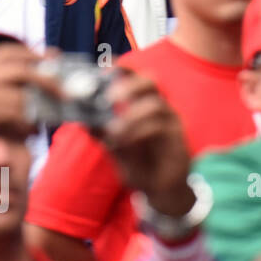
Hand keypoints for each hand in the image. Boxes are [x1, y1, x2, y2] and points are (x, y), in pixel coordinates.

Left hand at [100, 73, 193, 217]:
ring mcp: (170, 122)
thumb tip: (83, 121)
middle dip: (130, 84)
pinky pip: (159, 127)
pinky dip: (138, 132)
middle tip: (110, 97)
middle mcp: (159, 108)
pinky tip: (124, 142)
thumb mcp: (115, 149)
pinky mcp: (177, 137)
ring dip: (131, 115)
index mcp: (143, 106)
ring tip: (114, 131)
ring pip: (155, 104)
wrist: (161, 190)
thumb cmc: (140, 166)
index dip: (124, 71)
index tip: (105, 70)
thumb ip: (103, 135)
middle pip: (151, 82)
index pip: (136, 80)